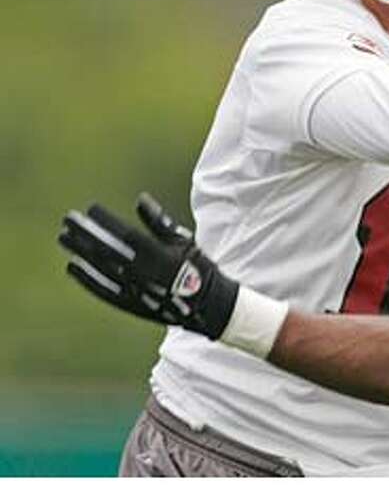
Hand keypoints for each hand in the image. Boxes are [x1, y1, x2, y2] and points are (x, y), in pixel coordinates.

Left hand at [57, 193, 238, 339]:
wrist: (207, 306)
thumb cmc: (197, 268)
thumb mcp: (184, 241)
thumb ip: (160, 222)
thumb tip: (141, 199)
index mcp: (160, 255)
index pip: (125, 235)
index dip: (107, 221)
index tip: (91, 208)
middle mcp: (144, 273)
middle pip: (107, 250)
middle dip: (86, 233)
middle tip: (68, 219)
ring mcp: (135, 290)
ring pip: (101, 269)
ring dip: (80, 252)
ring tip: (63, 238)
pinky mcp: (130, 304)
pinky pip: (103, 290)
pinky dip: (87, 278)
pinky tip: (73, 266)